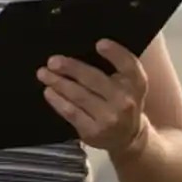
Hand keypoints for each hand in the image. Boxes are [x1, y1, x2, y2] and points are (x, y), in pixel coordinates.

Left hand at [38, 39, 149, 154]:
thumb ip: (116, 66)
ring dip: (58, 83)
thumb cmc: (124, 101)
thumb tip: (81, 50)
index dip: (115, 53)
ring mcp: (109, 118)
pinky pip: (71, 112)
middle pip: (95, 80)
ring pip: (79, 96)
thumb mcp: (130, 83)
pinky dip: (58, 101)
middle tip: (53, 61)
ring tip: (44, 73)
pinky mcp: (93, 131)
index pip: (129, 65)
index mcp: (136, 83)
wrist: (128, 137)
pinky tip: (49, 91)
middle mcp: (125, 101)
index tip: (100, 43)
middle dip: (71, 68)